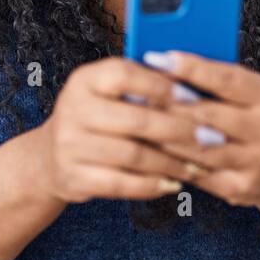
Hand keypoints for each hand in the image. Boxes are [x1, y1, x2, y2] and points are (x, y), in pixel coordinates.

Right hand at [35, 56, 206, 203]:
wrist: (48, 158)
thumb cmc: (96, 119)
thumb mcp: (108, 93)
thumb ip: (142, 85)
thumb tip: (195, 84)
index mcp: (85, 80)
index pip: (126, 74)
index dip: (162, 85)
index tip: (194, 97)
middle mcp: (73, 109)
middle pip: (137, 119)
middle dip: (180, 130)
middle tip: (211, 138)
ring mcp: (69, 145)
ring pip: (133, 155)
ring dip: (172, 163)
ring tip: (198, 165)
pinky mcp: (72, 177)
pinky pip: (121, 183)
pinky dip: (151, 185)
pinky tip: (173, 184)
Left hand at [142, 51, 259, 214]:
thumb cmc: (254, 117)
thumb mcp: (250, 93)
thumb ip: (217, 80)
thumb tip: (168, 63)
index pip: (226, 79)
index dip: (191, 68)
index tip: (159, 58)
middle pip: (207, 115)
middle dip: (167, 103)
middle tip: (134, 92)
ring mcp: (255, 162)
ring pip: (197, 147)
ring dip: (162, 134)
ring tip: (134, 120)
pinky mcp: (239, 188)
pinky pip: (196, 172)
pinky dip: (170, 160)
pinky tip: (149, 149)